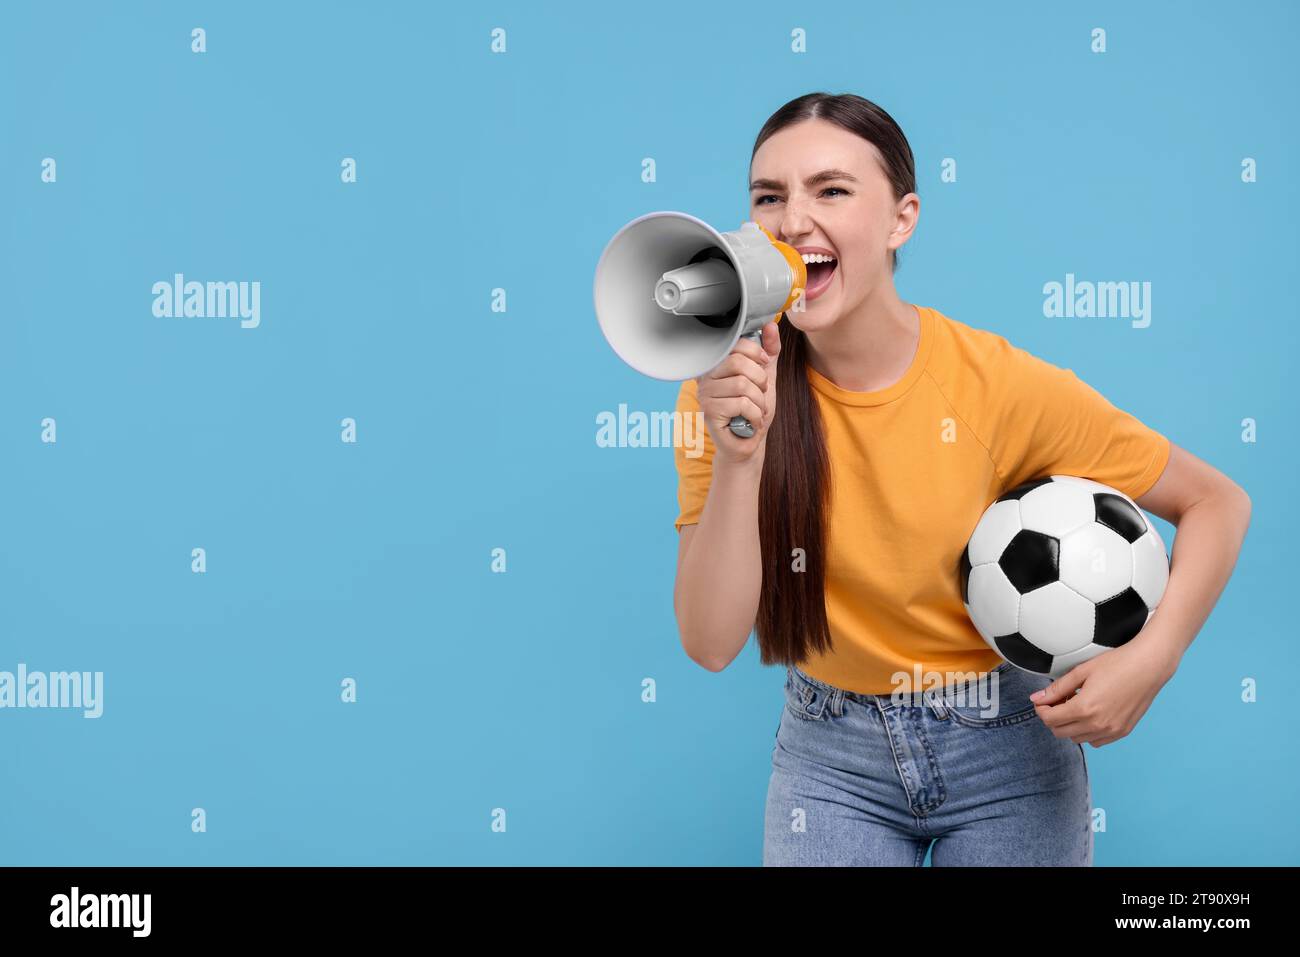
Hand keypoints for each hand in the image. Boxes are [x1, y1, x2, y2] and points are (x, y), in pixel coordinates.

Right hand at [695, 321, 781, 465]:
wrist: (749, 441)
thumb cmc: (754, 409)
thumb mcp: (766, 375)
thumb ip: (769, 351)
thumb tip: (771, 325)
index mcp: (717, 364)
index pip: (735, 344)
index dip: (756, 352)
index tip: (764, 364)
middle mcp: (706, 377)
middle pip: (738, 363)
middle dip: (760, 379)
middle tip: (761, 393)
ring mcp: (705, 395)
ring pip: (742, 386)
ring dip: (760, 401)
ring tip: (757, 410)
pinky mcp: (710, 413)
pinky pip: (741, 404)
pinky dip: (755, 414)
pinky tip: (752, 421)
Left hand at [1029, 632, 1180, 747]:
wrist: (1149, 666)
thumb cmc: (1117, 664)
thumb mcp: (1081, 672)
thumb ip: (1057, 688)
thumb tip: (1036, 698)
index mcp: (1084, 709)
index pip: (1050, 719)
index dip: (1041, 710)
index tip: (1042, 701)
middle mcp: (1097, 725)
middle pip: (1060, 732)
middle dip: (1053, 718)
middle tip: (1058, 701)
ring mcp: (1111, 731)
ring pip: (1077, 739)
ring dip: (1070, 726)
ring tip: (1076, 705)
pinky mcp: (1122, 732)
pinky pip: (1096, 741)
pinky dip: (1087, 732)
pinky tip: (1091, 714)